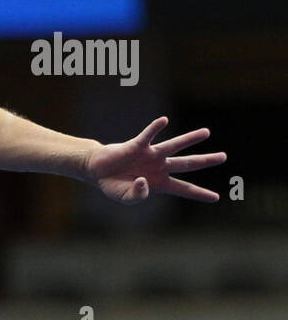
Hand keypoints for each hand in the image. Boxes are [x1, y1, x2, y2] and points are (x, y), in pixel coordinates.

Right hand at [84, 116, 225, 203]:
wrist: (96, 171)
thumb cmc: (113, 185)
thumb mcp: (126, 198)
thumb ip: (137, 195)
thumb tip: (144, 180)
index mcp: (159, 183)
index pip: (184, 188)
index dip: (199, 193)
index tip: (215, 198)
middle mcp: (159, 167)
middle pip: (187, 163)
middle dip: (206, 161)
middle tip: (223, 157)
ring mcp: (150, 155)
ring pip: (174, 146)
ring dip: (190, 139)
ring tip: (207, 133)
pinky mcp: (137, 146)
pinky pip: (148, 135)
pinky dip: (155, 128)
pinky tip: (164, 120)